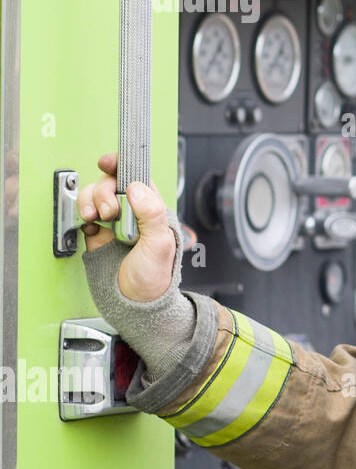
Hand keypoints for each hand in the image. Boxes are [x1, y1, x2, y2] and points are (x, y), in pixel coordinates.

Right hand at [78, 152, 175, 302]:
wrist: (135, 305)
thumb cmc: (155, 278)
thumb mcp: (160, 244)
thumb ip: (152, 214)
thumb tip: (136, 188)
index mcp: (153, 210)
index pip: (137, 178)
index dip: (121, 166)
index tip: (108, 163)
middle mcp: (133, 213)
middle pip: (111, 184)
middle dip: (103, 191)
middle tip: (108, 211)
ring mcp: (114, 223)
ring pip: (94, 196)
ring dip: (90, 201)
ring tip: (96, 218)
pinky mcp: (97, 234)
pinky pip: (84, 214)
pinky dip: (82, 215)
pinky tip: (90, 225)